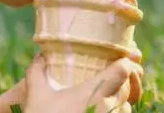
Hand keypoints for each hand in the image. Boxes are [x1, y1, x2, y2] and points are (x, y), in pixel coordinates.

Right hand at [24, 54, 143, 112]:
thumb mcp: (37, 97)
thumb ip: (37, 73)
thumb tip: (40, 56)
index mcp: (94, 92)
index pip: (123, 71)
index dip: (124, 63)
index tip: (119, 60)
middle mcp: (108, 108)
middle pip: (126, 88)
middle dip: (119, 83)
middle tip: (106, 79)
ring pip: (125, 107)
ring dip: (118, 102)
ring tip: (100, 100)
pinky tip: (99, 112)